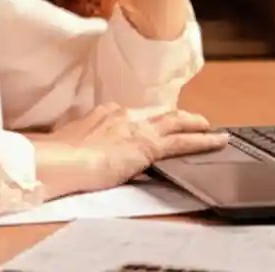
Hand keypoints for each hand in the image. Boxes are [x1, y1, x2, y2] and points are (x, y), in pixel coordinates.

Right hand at [27, 104, 227, 197]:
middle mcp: (123, 115)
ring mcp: (137, 128)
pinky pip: (184, 142)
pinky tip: (218, 141)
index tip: (153, 124)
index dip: (147, 121)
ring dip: (196, 125)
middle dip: (176, 118)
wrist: (60, 160)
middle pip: (157, 114)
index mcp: (103, 114)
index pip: (132, 116)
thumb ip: (80, 146)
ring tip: (212, 129)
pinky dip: (204, 140)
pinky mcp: (148, 146)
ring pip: (176, 122)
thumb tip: (73, 154)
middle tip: (193, 121)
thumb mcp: (68, 145)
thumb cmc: (56, 157)